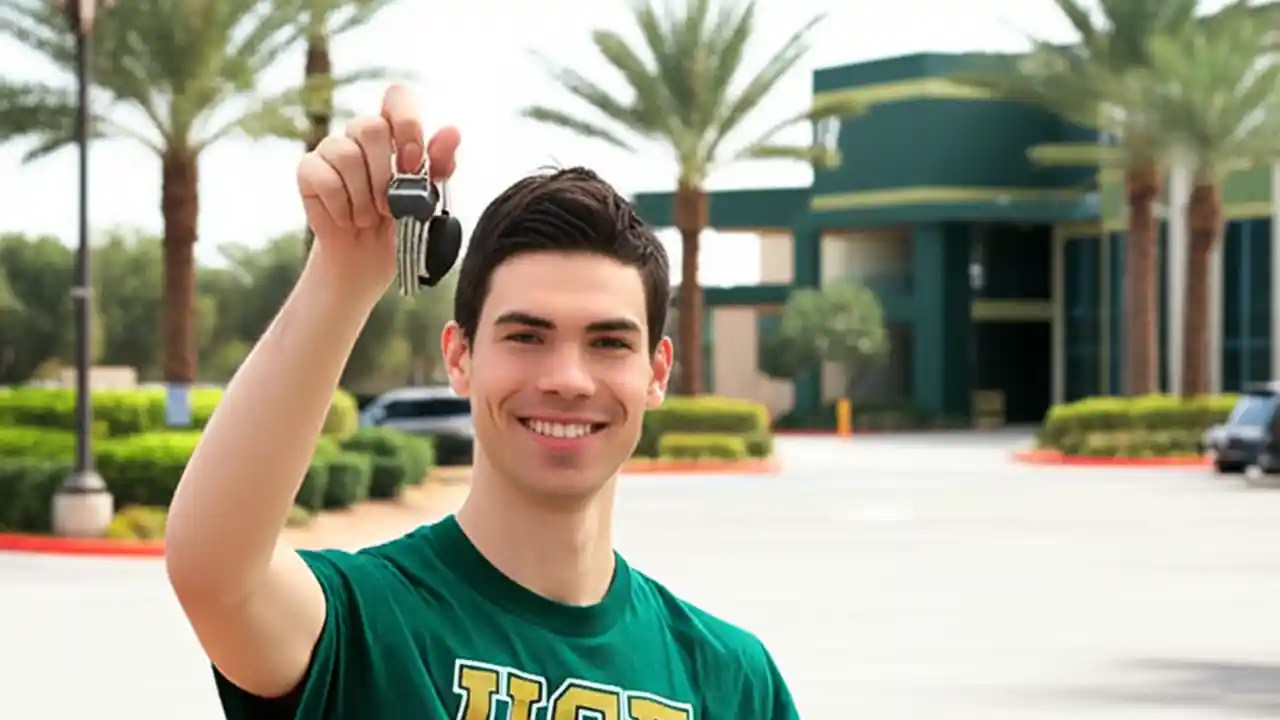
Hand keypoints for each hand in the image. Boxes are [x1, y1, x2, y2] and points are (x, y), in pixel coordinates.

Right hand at [296, 83, 460, 301]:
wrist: (369, 259)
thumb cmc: (402, 224)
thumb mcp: (429, 198)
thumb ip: (439, 165)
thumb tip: (452, 130)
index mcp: (396, 132)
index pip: (398, 97)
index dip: (405, 122)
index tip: (412, 161)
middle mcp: (362, 134)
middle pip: (370, 126)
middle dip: (384, 173)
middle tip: (390, 205)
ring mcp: (332, 149)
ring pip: (345, 152)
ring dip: (363, 196)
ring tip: (370, 217)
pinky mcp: (309, 170)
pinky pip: (323, 176)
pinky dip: (340, 205)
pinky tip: (348, 219)